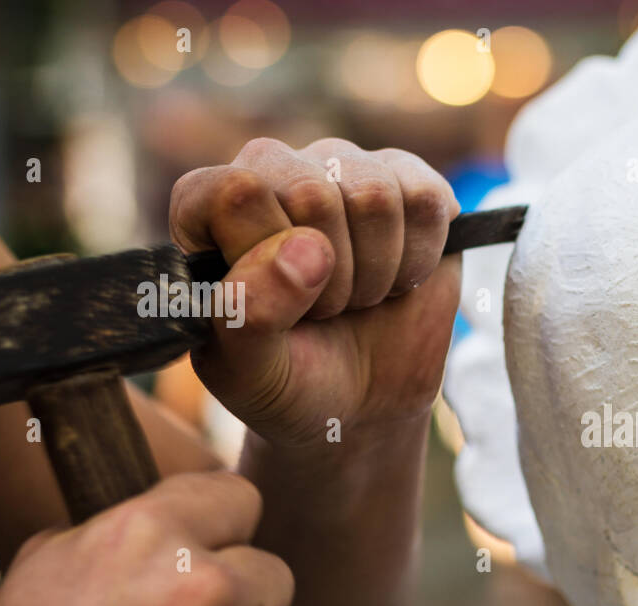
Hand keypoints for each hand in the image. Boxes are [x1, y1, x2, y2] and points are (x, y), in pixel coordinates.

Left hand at [169, 137, 461, 447]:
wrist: (359, 405)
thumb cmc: (289, 379)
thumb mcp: (247, 372)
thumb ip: (250, 313)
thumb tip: (309, 248)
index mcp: (210, 203)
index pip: (238, 193)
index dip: (268, 261)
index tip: (276, 306)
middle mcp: (276, 170)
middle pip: (314, 195)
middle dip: (331, 278)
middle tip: (324, 310)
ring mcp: (346, 168)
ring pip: (376, 197)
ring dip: (377, 272)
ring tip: (358, 296)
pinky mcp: (410, 183)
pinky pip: (428, 201)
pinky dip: (421, 259)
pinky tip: (399, 278)